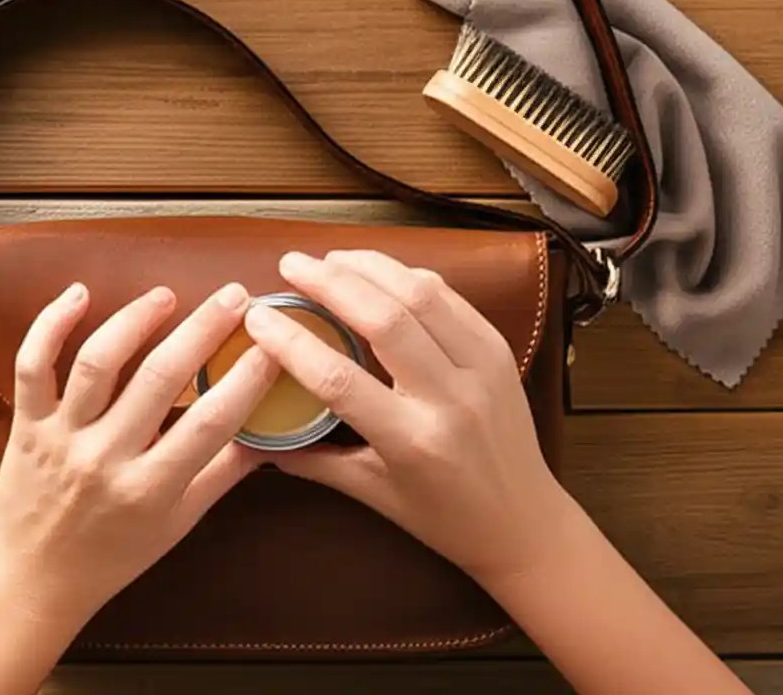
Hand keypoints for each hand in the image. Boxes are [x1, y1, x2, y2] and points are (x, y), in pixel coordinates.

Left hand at [0, 281, 277, 622]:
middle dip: (203, 329)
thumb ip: (222, 475)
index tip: (273, 343)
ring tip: (166, 296)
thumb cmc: (115, 555)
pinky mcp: (27, 425)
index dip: (247, 377)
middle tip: (233, 297)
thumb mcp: (178, 525)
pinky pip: (32, 365)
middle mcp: (106, 458)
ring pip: (97, 362)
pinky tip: (79, 293)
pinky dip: (50, 324)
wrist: (37, 581)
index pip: (211, 422)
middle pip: (160, 378)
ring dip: (135, 319)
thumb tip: (269, 437)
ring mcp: (62, 438)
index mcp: (151, 488)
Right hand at [244, 250, 575, 584]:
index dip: (292, 343)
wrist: (525, 524)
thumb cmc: (445, 518)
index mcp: (413, 442)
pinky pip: (451, 299)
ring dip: (371, 267)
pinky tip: (379, 271)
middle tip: (291, 264)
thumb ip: (314, 461)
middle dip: (331, 283)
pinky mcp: (499, 352)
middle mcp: (451, 399)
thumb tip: (256, 438)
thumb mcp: (374, 495)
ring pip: (422, 295)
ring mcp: (482, 370)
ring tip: (329, 258)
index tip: (258, 318)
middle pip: (385, 320)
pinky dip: (410, 277)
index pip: (340, 381)